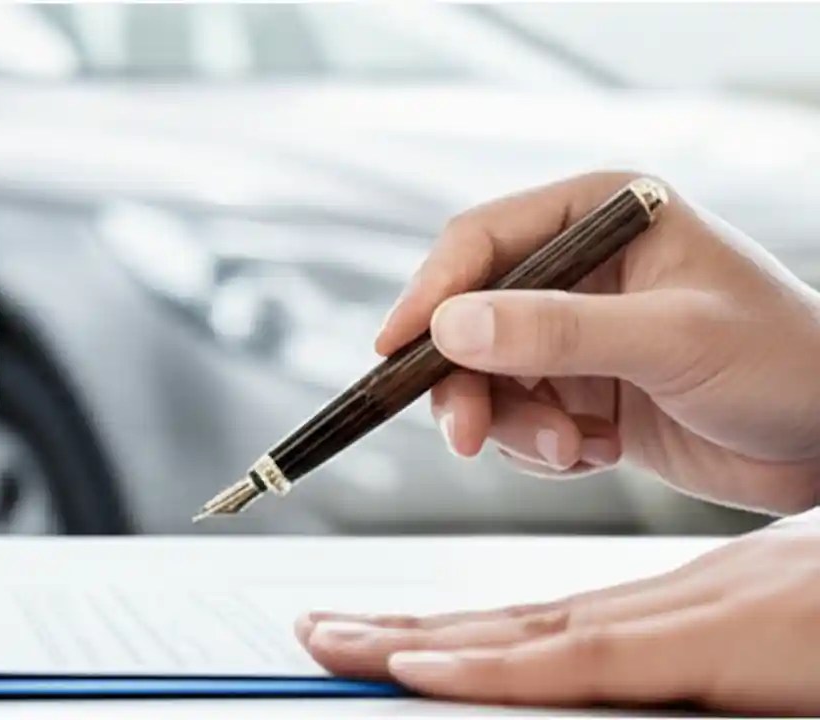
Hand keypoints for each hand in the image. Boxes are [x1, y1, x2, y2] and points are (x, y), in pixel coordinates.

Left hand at [296, 523, 819, 713]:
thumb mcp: (766, 631)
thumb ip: (694, 647)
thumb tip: (642, 663)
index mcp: (663, 610)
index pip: (529, 621)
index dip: (444, 631)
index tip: (374, 637)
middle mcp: (650, 611)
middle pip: (502, 626)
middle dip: (399, 633)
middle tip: (314, 633)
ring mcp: (675, 626)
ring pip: (517, 637)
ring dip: (415, 644)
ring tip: (329, 645)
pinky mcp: (711, 646)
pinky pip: (581, 660)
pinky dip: (494, 665)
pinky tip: (422, 668)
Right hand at [377, 171, 819, 514]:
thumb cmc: (783, 362)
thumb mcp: (670, 339)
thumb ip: (558, 331)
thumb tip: (450, 327)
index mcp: (600, 216)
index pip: (482, 241)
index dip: (430, 292)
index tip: (395, 348)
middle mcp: (576, 270)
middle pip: (467, 317)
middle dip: (465, 381)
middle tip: (465, 435)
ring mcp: (573, 334)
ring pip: (483, 378)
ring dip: (511, 424)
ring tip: (571, 447)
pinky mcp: (578, 391)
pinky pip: (514, 420)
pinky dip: (538, 447)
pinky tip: (591, 451)